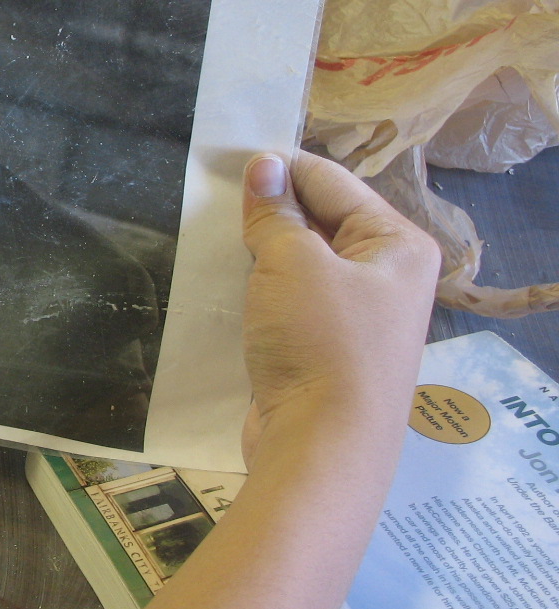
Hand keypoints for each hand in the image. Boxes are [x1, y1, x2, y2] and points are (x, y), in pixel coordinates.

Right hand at [239, 151, 439, 462]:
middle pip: (322, 221)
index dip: (279, 169)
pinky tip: (226, 285)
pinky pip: (293, 303)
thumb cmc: (319, 343)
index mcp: (397, 244)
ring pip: (303, 264)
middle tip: (211, 200)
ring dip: (261, 253)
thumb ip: (275, 213)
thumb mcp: (292, 263)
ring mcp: (359, 319)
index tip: (223, 160)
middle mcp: (388, 278)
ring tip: (213, 239)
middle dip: (270, 212)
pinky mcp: (327, 352)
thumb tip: (263, 166)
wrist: (322, 447)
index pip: (333, 182)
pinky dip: (262, 291)